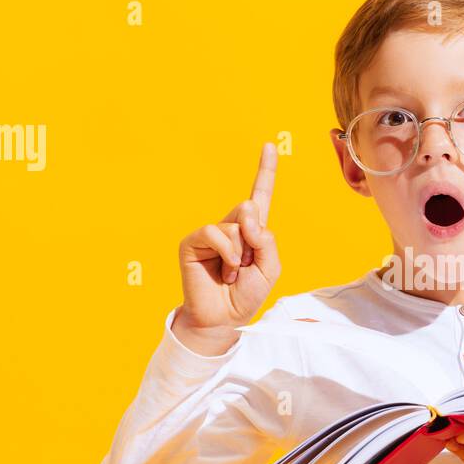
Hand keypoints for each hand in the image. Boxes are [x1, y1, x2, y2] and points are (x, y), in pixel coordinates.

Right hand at [175, 142, 281, 334]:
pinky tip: (224, 269)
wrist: (224, 318)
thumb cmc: (246, 294)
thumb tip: (246, 216)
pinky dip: (226, 252)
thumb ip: (267, 240)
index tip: (271, 145)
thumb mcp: (270, 268)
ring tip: (232, 272)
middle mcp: (230, 226)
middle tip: (247, 262)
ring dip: (240, 253)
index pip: (259, 195)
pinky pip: (214, 233)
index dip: (265, 170)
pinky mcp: (192, 242)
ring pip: (235, 224)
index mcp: (251, 230)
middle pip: (249, 207)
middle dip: (254, 236)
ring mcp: (210, 233)